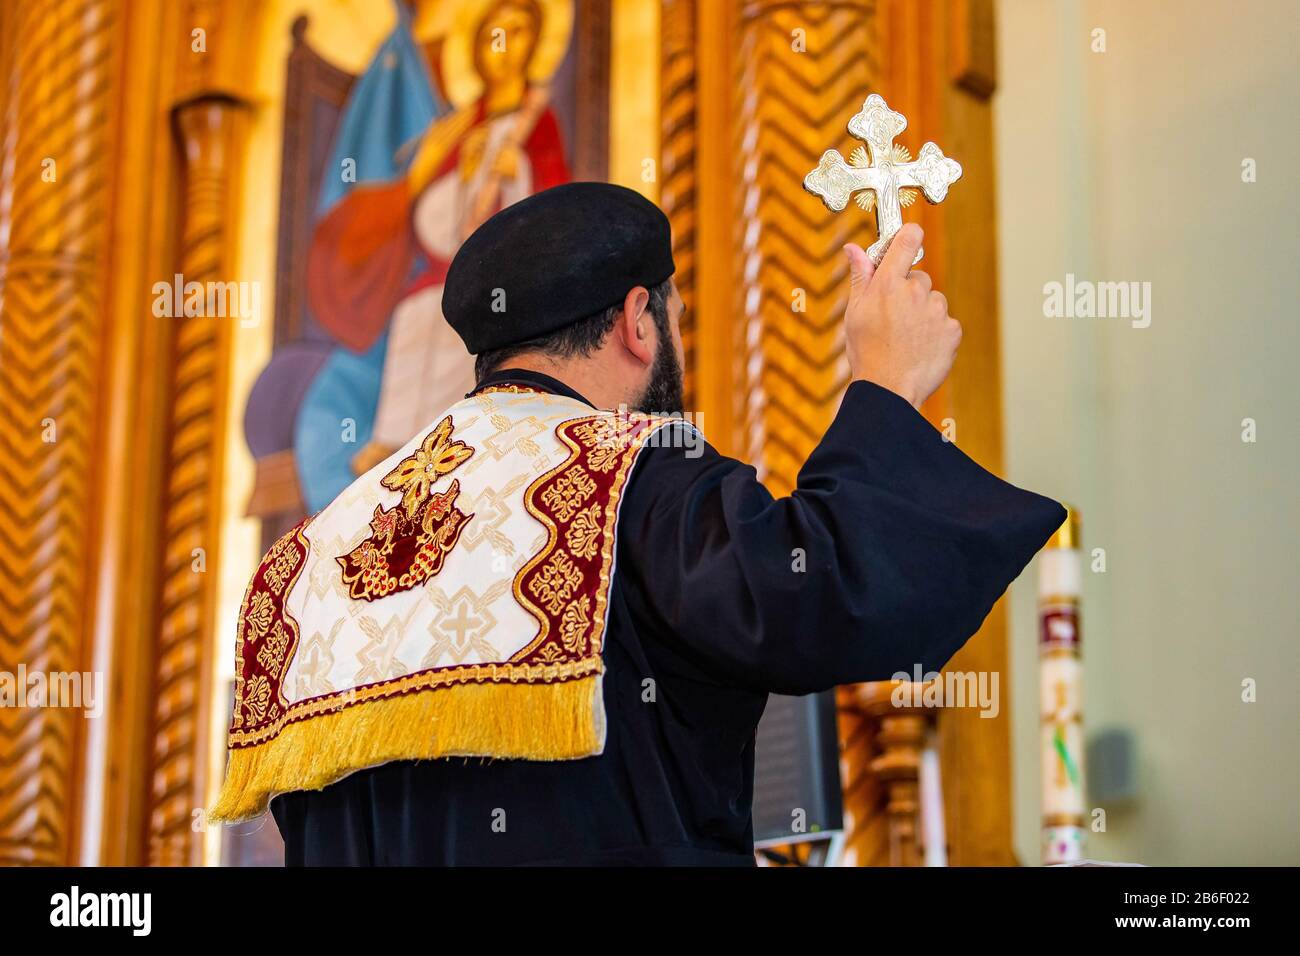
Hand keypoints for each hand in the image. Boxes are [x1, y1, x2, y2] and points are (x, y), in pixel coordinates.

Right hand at [842, 223, 961, 408]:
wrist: (889, 390)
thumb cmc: (866, 351)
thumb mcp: (855, 312)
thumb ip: (860, 276)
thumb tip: (853, 247)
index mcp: (888, 284)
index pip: (907, 239)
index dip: (909, 235)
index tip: (907, 238)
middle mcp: (915, 292)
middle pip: (919, 278)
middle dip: (909, 292)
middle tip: (894, 318)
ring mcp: (937, 311)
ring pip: (933, 302)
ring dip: (924, 314)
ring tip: (906, 338)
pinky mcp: (952, 330)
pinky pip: (946, 323)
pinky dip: (936, 333)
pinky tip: (920, 348)